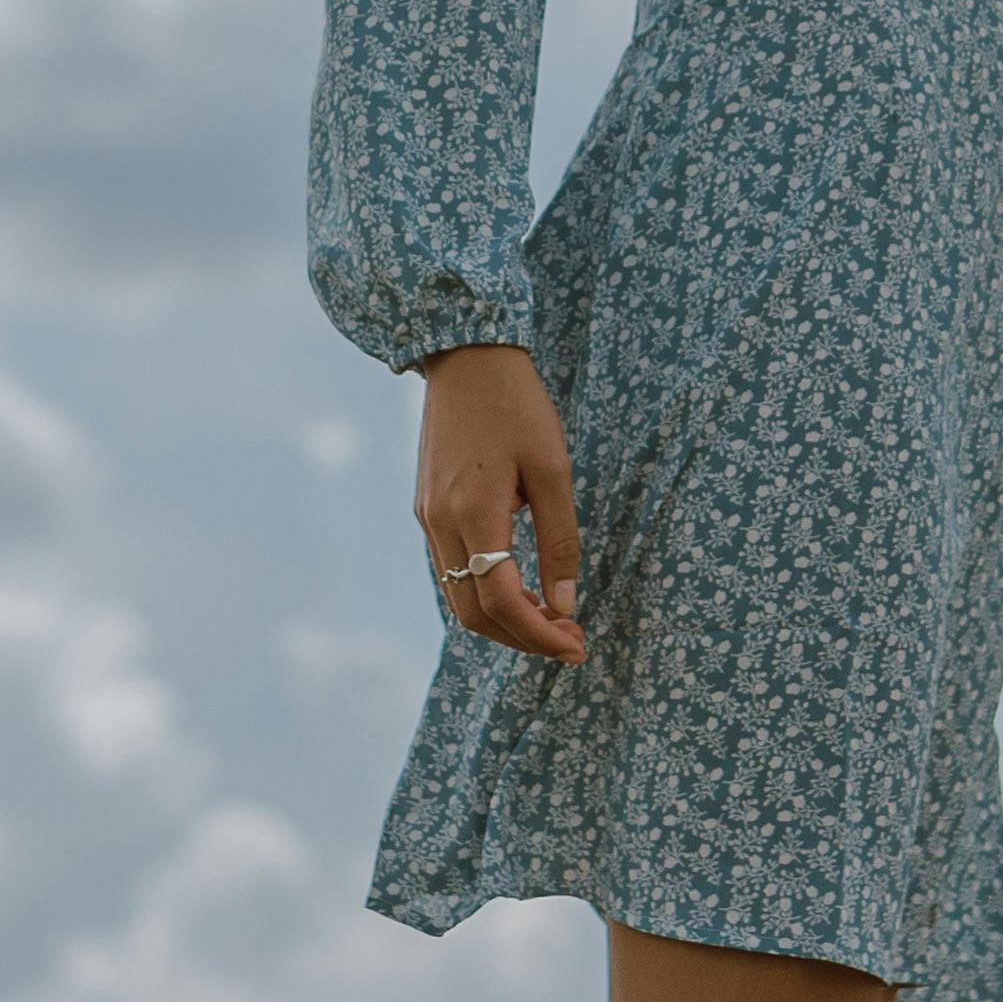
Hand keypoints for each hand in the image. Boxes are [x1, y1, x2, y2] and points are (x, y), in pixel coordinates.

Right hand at [413, 343, 585, 663]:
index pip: (501, 602)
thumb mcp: (552, 467)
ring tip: (552, 617)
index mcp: (473, 513)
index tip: (577, 645)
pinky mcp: (426, 509)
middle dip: (523, 637)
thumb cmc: (517, 405)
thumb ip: (559, 538)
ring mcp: (427, 518)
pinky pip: (452, 571)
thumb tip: (565, 603)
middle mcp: (440, 524)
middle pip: (474, 614)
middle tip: (570, 639)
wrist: (466, 356)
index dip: (539, 634)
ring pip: (459, 598)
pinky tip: (521, 586)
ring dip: (504, 620)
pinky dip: (485, 592)